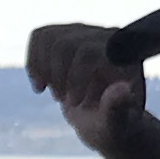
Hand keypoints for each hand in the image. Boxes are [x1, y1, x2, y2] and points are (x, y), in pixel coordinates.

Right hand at [25, 21, 144, 154]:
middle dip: (57, 75)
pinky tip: (41, 83)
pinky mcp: (70, 37)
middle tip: (61, 100)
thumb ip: (118, 108)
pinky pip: (40, 36)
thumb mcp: (117, 124)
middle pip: (65, 43)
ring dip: (43, 68)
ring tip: (51, 91)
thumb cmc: (115, 125)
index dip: (73, 77)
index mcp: (126, 55)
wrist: (107, 120)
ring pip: (50, 37)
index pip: (88, 51)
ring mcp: (88, 34)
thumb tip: (122, 89)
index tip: (76, 104)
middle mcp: (109, 37)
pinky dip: (33, 61)